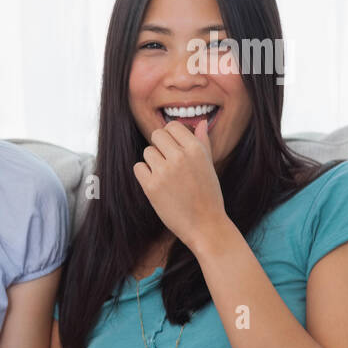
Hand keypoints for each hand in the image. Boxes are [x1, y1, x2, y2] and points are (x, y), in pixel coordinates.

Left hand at [132, 118, 228, 249]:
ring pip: (147, 152)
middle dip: (160, 146)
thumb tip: (199, 122)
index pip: (172, 126)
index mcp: (196, 149)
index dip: (171, 136)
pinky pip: (138, 168)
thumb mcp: (209, 166)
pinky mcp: (151, 186)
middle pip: (156, 135)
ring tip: (167, 177)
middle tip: (169, 163)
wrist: (205, 225)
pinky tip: (157, 184)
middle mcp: (179, 157)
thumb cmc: (208, 195)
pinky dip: (145, 175)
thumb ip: (202, 142)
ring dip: (153, 162)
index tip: (174, 148)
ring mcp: (164, 171)